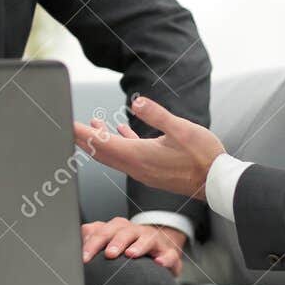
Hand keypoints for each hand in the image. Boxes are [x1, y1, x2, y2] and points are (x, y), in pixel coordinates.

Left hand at [71, 95, 224, 198]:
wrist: (218, 183)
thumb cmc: (204, 158)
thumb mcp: (182, 130)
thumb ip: (158, 115)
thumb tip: (136, 101)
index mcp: (139, 156)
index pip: (101, 144)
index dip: (82, 134)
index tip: (66, 125)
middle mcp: (136, 166)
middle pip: (101, 151)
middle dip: (83, 139)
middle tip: (68, 126)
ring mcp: (144, 170)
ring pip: (114, 154)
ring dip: (101, 141)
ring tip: (92, 125)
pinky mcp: (152, 171)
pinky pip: (129, 156)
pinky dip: (121, 143)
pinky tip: (122, 131)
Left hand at [80, 217, 185, 274]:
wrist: (159, 247)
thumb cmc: (129, 246)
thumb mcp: (109, 244)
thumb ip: (91, 242)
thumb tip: (73, 250)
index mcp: (116, 228)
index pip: (102, 230)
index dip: (92, 243)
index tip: (85, 258)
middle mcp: (133, 231)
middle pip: (122, 231)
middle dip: (114, 241)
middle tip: (109, 254)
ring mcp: (152, 240)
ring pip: (146, 238)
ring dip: (138, 245)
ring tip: (131, 254)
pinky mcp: (168, 252)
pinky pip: (169, 254)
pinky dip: (165, 258)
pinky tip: (159, 263)